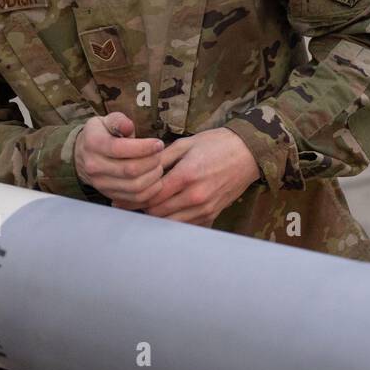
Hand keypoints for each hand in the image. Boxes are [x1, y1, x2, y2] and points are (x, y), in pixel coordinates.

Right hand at [74, 112, 165, 204]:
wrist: (84, 154)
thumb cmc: (102, 134)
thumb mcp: (107, 120)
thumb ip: (119, 120)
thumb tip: (128, 127)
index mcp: (93, 143)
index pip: (120, 149)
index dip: (144, 147)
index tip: (158, 143)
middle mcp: (94, 166)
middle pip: (130, 170)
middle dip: (151, 162)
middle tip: (160, 153)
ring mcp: (101, 183)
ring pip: (134, 186)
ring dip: (153, 176)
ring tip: (158, 165)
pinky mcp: (110, 194)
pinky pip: (135, 198)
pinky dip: (151, 190)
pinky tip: (155, 178)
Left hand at [129, 127, 259, 226]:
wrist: (249, 153)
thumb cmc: (217, 144)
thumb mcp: (186, 144)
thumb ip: (161, 158)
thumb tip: (138, 168)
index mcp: (186, 175)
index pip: (151, 196)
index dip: (133, 199)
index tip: (121, 198)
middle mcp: (195, 196)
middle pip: (157, 213)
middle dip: (141, 209)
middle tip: (128, 204)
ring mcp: (205, 208)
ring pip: (170, 223)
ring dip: (156, 217)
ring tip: (144, 208)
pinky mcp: (212, 214)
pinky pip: (186, 225)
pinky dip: (173, 220)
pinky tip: (166, 211)